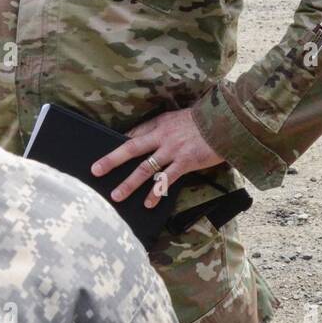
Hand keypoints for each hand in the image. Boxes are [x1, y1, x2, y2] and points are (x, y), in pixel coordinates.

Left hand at [91, 108, 224, 208]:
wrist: (226, 122)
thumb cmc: (205, 121)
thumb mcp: (180, 118)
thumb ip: (166, 128)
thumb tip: (153, 139)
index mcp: (161, 123)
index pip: (134, 134)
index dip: (118, 143)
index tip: (105, 151)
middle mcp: (162, 136)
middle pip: (131, 149)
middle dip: (111, 160)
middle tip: (96, 171)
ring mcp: (173, 150)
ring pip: (145, 168)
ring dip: (129, 183)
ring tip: (116, 195)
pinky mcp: (185, 162)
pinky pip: (166, 180)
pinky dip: (155, 193)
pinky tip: (148, 204)